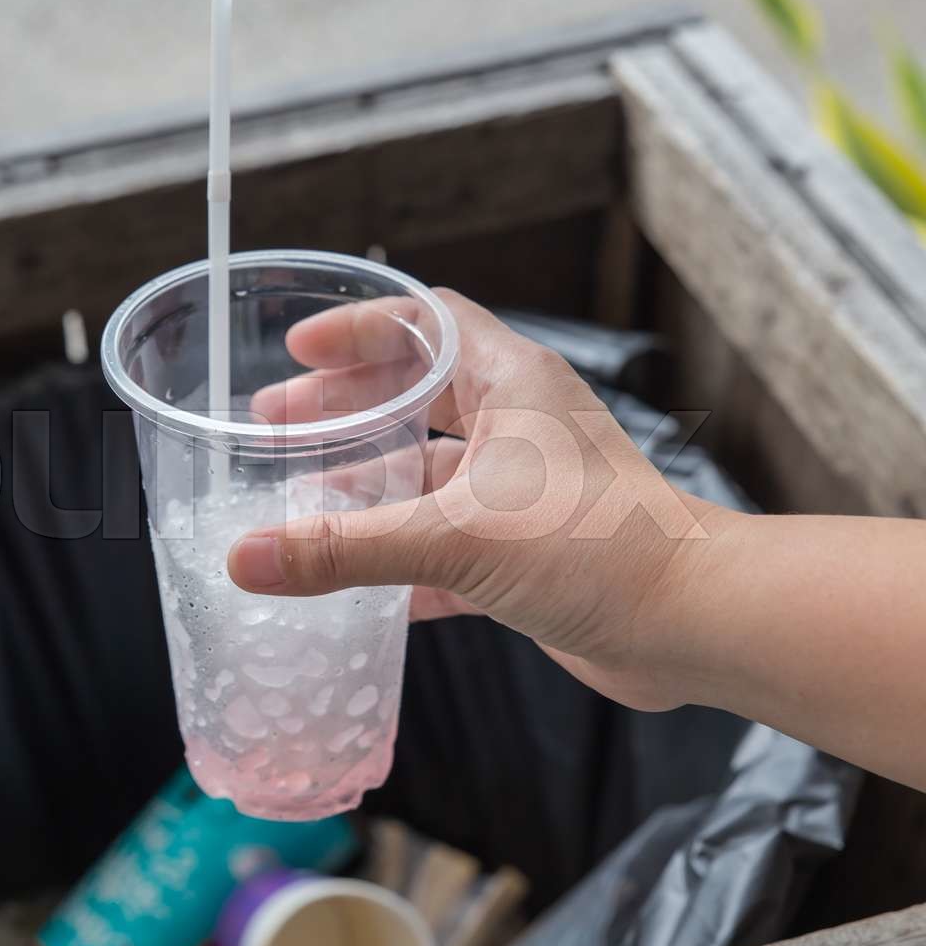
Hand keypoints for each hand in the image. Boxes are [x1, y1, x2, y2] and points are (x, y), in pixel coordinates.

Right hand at [226, 289, 725, 712]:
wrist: (697, 623)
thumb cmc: (601, 549)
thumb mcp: (455, 537)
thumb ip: (346, 549)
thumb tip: (247, 558)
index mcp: (512, 384)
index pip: (425, 322)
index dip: (359, 327)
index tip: (297, 348)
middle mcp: (521, 425)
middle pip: (417, 394)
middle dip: (346, 406)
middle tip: (278, 422)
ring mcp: (527, 489)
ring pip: (430, 470)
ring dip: (368, 481)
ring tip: (302, 496)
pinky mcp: (531, 550)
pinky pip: (448, 538)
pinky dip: (400, 554)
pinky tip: (355, 581)